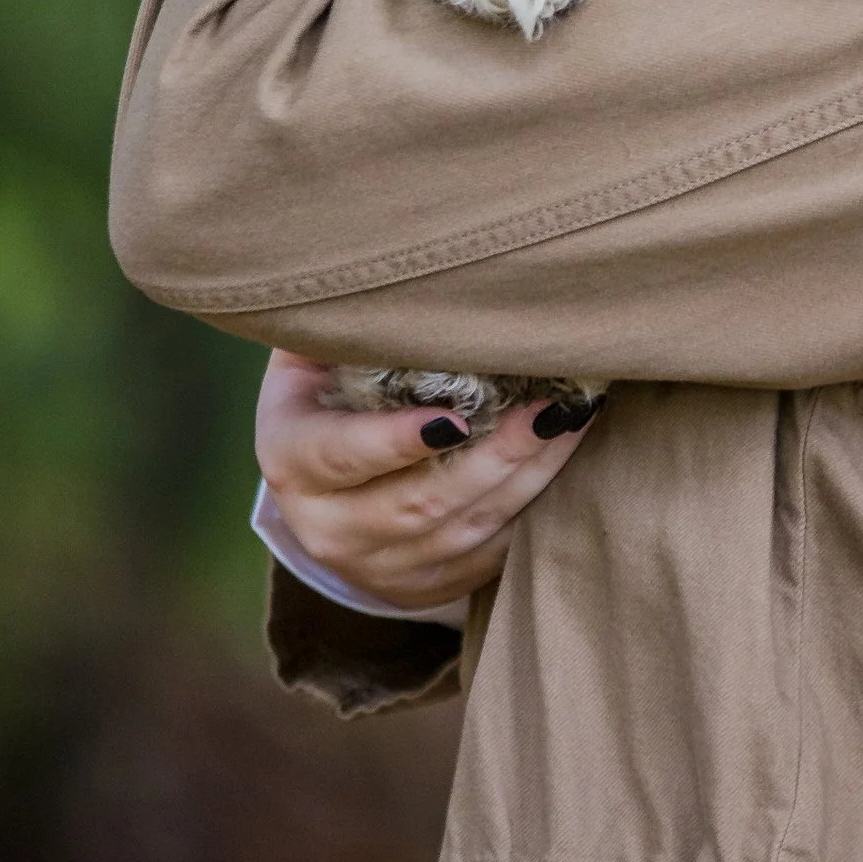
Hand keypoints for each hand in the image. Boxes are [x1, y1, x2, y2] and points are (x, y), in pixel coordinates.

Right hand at [254, 349, 594, 611]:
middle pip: (421, 500)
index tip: (456, 418)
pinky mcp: (422, 586)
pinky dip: (532, 511)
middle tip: (549, 408)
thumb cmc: (327, 394)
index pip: (342, 455)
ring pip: (465, 529)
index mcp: (291, 460)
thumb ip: (341, 327)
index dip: (397, 440)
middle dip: (495, 455)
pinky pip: (488, 556)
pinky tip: (563, 462)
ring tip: (571, 423)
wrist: (320, 489)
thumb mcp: (309, 359)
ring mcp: (377, 566)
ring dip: (527, 477)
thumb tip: (396, 275)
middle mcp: (328, 527)